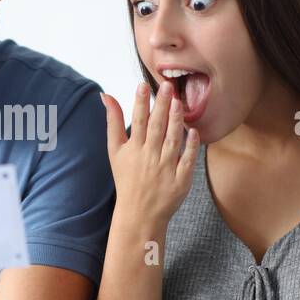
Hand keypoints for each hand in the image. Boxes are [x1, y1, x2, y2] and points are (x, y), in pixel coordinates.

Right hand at [101, 80, 200, 229]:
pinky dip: (190, 146)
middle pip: (156, 128)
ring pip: (171, 141)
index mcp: (133, 149)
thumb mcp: (115, 151)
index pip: (138, 121)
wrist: (139, 213)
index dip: (140, 103)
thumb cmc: (126, 178)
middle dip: (161, 106)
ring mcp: (165, 169)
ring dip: (175, 121)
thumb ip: (113, 122)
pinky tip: (193, 131)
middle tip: (167, 86)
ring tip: (178, 102)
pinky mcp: (180, 180)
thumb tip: (105, 95)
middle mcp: (149, 157)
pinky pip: (187, 160)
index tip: (143, 85)